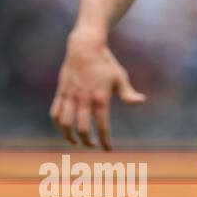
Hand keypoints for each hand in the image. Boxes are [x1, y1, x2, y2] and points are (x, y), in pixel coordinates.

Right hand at [49, 31, 146, 150]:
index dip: (104, 141)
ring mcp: (70, 95)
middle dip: (86, 141)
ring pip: (64, 122)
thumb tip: (141, 101)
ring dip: (68, 135)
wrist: (84, 46)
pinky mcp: (61, 91)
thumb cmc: (105, 63)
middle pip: (81, 128)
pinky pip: (55, 111)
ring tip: (75, 141)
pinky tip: (63, 128)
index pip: (102, 126)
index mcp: (100, 98)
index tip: (107, 149)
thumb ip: (129, 93)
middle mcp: (84, 98)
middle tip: (92, 144)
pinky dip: (57, 123)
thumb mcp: (120, 77)